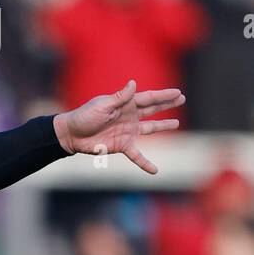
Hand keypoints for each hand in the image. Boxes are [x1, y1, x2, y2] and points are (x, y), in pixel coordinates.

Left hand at [52, 79, 183, 174]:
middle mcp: (130, 117)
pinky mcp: (122, 146)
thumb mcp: (103, 105)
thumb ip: (120, 97)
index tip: (177, 92)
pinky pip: (137, 156)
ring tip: (176, 124)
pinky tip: (155, 170)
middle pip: (152, 110)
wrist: (72, 134)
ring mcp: (127, 132)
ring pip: (150, 129)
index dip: (164, 96)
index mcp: (126, 104)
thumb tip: (134, 83)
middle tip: (182, 98)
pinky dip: (145, 163)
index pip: (149, 98)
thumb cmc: (85, 116)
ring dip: (162, 126)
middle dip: (167, 105)